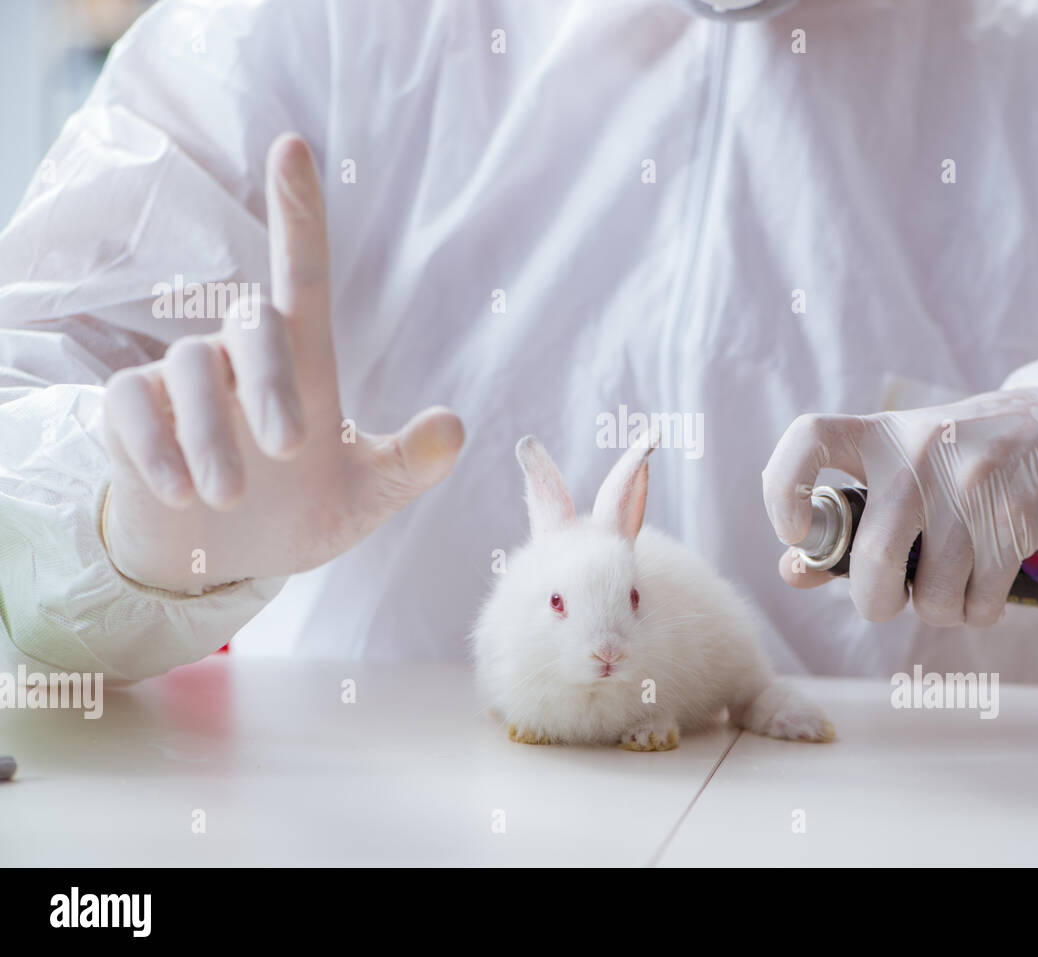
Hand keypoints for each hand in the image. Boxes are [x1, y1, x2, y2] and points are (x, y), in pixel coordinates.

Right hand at [101, 133, 462, 592]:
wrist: (228, 563)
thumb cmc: (301, 514)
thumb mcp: (366, 497)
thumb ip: (409, 465)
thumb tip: (455, 427)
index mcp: (306, 365)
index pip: (302, 271)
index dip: (298, 212)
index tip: (293, 146)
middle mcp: (245, 360)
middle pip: (252, 323)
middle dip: (271, 383)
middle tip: (290, 451)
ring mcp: (184, 381)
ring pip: (190, 366)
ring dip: (211, 434)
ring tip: (227, 498)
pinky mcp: (132, 411)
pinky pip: (130, 399)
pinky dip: (155, 444)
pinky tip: (178, 491)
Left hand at [761, 384, 1037, 626]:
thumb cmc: (966, 460)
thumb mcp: (903, 469)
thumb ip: (847, 521)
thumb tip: (792, 573)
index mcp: (879, 434)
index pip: (810, 439)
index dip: (783, 491)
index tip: (796, 534)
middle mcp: (921, 450)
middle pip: (875, 556)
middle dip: (876, 601)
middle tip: (889, 600)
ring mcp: (972, 481)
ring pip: (932, 593)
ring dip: (938, 610)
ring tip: (950, 586)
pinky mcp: (1017, 515)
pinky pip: (978, 601)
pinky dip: (976, 612)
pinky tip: (983, 589)